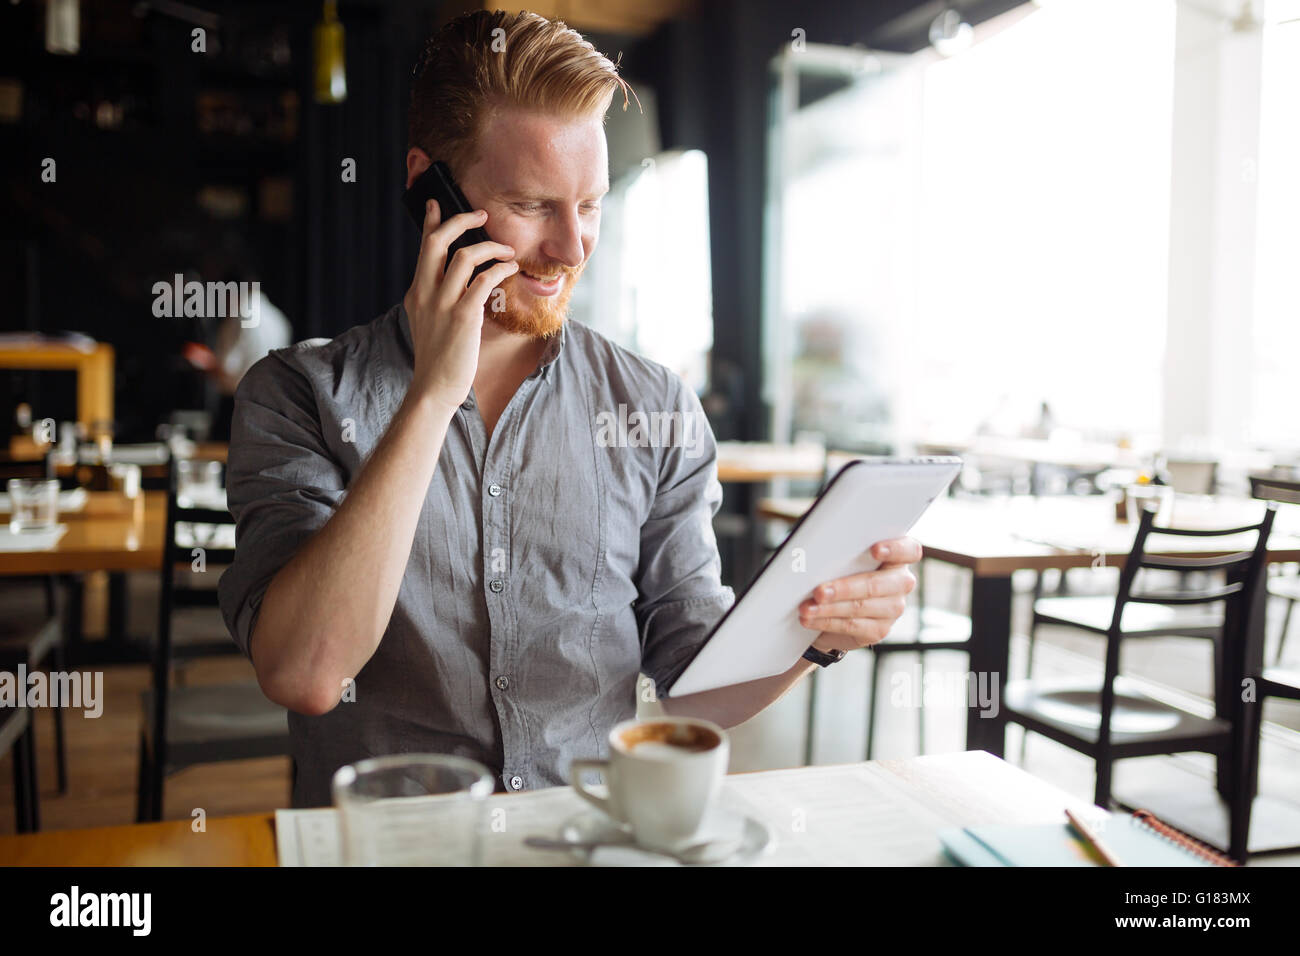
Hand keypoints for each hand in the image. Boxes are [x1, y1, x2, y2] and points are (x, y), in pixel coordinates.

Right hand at [402, 199, 517, 412]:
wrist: (435, 387)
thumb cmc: (439, 357)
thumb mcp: (430, 322)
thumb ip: (437, 298)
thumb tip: (459, 280)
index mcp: (417, 293)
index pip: (423, 248)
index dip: (430, 223)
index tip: (436, 204)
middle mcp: (425, 293)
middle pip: (438, 242)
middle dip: (460, 221)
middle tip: (481, 216)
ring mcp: (443, 304)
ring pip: (463, 256)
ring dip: (490, 247)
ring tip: (507, 251)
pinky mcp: (463, 317)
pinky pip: (483, 280)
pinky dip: (499, 270)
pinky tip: (510, 270)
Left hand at [797, 537, 922, 652]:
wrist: (838, 608)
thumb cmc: (842, 572)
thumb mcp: (844, 558)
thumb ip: (842, 551)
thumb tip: (815, 551)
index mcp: (898, 557)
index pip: (909, 550)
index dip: (895, 549)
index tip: (875, 550)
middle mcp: (901, 582)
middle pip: (876, 584)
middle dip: (844, 588)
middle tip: (819, 591)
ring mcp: (893, 608)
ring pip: (860, 606)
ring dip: (829, 608)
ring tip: (806, 608)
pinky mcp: (880, 629)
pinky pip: (852, 625)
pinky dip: (827, 621)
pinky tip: (811, 619)